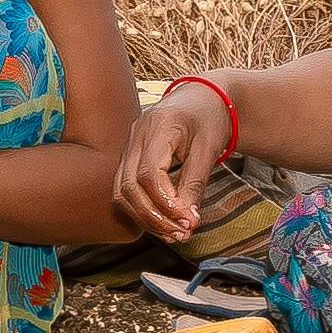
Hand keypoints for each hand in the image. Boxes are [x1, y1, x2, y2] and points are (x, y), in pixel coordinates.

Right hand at [113, 85, 235, 243]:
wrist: (201, 98)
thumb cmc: (209, 118)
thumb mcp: (209, 149)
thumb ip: (195, 184)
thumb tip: (189, 221)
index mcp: (158, 126)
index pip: (149, 173)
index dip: (165, 203)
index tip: (189, 222)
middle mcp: (136, 135)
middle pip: (129, 186)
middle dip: (154, 217)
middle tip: (182, 234)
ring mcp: (128, 146)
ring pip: (122, 191)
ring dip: (145, 217)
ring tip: (174, 233)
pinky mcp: (129, 157)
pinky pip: (125, 189)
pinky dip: (142, 209)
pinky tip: (164, 221)